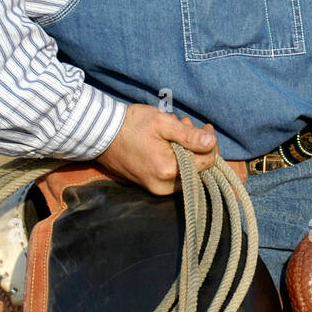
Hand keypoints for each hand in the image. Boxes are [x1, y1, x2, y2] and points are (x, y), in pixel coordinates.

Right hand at [97, 104, 228, 196]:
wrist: (100, 134)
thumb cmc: (131, 125)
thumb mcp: (163, 123)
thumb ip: (189, 135)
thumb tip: (211, 142)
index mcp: (169, 171)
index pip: (207, 162)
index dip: (210, 143)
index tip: (205, 127)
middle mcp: (164, 186)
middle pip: (198, 169)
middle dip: (197, 146)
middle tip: (186, 125)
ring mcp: (156, 188)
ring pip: (187, 171)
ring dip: (187, 150)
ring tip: (176, 129)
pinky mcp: (150, 185)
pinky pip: (174, 174)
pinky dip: (177, 157)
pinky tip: (168, 141)